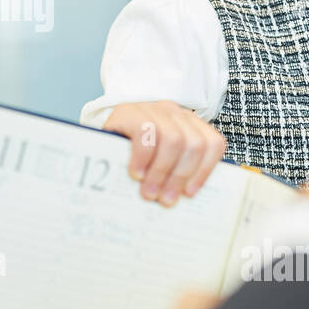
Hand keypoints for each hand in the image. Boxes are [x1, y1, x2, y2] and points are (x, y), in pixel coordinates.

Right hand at [103, 101, 226, 204]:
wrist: (96, 141)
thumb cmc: (131, 157)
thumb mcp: (158, 162)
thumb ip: (175, 172)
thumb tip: (186, 200)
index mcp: (190, 125)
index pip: (212, 143)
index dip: (204, 170)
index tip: (190, 194)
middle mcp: (175, 113)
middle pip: (194, 144)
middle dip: (180, 176)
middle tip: (166, 199)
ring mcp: (153, 109)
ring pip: (174, 140)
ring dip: (161, 171)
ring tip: (149, 192)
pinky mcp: (131, 111)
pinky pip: (146, 133)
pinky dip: (143, 157)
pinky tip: (136, 173)